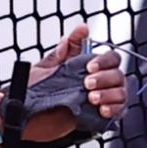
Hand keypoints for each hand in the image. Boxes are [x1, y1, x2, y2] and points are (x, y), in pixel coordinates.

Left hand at [9, 24, 129, 142]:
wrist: (25, 118)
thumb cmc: (33, 92)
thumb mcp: (46, 67)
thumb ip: (64, 50)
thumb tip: (81, 29)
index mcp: (88, 68)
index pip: (110, 59)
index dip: (104, 61)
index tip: (89, 66)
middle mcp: (98, 82)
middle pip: (118, 75)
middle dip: (105, 78)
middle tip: (87, 84)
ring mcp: (100, 100)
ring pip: (120, 93)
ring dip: (109, 95)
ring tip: (92, 99)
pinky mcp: (99, 117)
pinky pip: (117, 112)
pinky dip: (113, 110)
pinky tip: (102, 110)